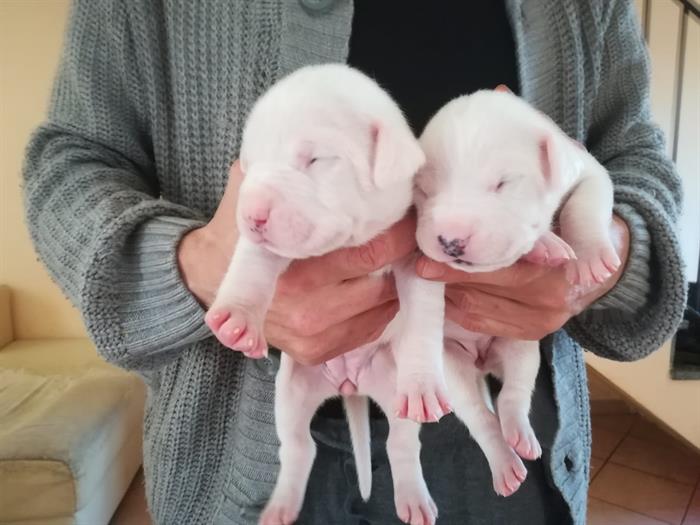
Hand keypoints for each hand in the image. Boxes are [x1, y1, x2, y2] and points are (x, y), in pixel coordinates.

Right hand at [178, 161, 416, 364]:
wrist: (203, 280)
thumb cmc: (237, 233)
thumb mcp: (252, 192)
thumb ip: (284, 173)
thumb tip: (320, 138)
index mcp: (297, 270)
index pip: (373, 249)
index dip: (398, 228)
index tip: (404, 210)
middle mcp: (309, 309)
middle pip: (385, 279)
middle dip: (400, 254)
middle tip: (404, 231)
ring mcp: (315, 336)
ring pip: (385, 307)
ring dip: (393, 282)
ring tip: (389, 257)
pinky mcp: (318, 354)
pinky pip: (370, 330)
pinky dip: (378, 307)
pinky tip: (371, 284)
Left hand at [415, 215, 629, 339]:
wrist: (612, 251)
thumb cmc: (585, 208)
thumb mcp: (588, 190)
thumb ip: (558, 199)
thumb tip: (544, 210)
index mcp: (562, 265)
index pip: (498, 266)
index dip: (457, 263)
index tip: (424, 257)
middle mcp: (551, 298)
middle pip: (478, 291)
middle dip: (442, 275)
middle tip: (411, 259)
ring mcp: (541, 320)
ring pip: (473, 309)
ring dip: (444, 291)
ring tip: (423, 268)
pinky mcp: (531, 332)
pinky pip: (479, 322)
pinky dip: (455, 306)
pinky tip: (442, 287)